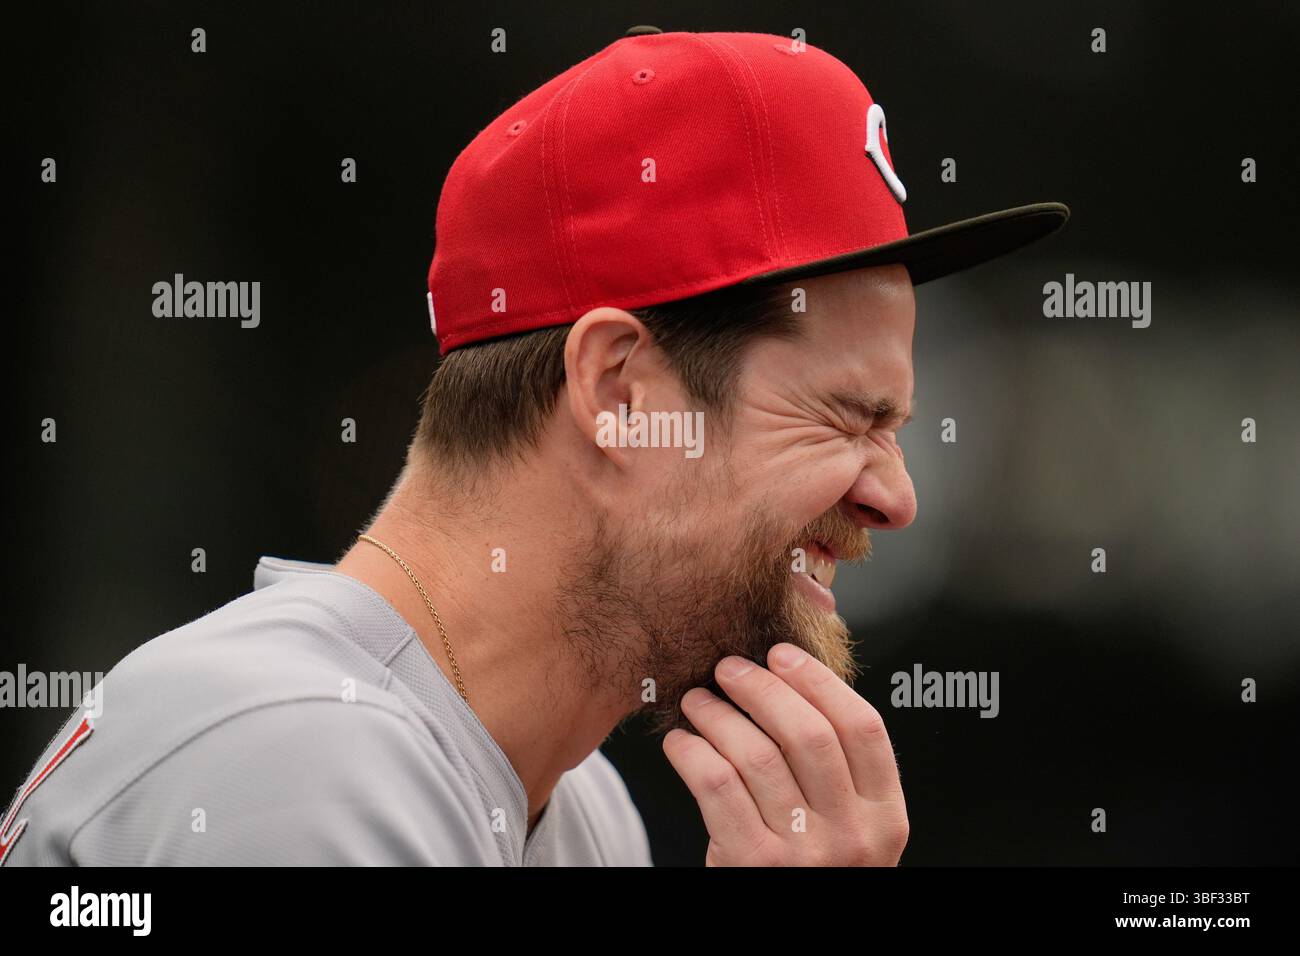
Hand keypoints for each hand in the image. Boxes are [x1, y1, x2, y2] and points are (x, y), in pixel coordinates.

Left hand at [663, 642, 908, 865]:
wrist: (791, 934)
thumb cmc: (811, 868)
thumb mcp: (849, 826)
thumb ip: (838, 770)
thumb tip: (791, 678)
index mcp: (886, 817)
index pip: (863, 728)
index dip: (820, 681)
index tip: (783, 655)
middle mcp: (853, 836)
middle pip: (808, 734)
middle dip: (762, 688)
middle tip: (729, 667)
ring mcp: (804, 854)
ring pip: (755, 754)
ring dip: (717, 715)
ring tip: (697, 701)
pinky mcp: (752, 864)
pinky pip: (716, 785)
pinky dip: (691, 752)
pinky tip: (681, 742)